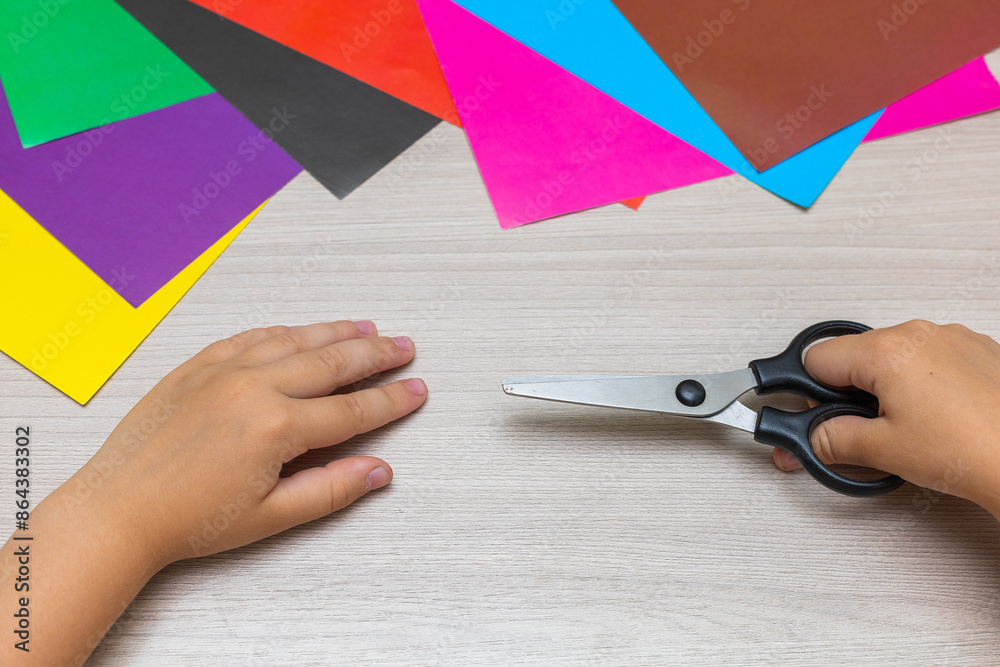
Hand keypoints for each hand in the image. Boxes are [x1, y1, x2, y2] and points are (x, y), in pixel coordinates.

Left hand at [0, 320, 425, 663]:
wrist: (118, 509)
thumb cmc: (187, 519)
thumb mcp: (271, 516)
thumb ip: (331, 489)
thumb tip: (377, 472)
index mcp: (276, 427)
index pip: (353, 408)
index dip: (391, 400)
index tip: (415, 391)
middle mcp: (254, 388)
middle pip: (333, 362)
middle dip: (376, 354)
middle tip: (404, 347)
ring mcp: (224, 371)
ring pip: (295, 340)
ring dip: (336, 332)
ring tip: (366, 327)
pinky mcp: (198, 366)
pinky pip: (251, 336)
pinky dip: (283, 331)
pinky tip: (299, 330)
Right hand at [772, 320, 999, 514]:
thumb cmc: (975, 450)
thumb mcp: (884, 451)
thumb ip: (833, 440)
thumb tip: (816, 436)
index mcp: (888, 350)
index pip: (816, 359)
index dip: (807, 393)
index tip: (809, 415)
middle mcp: (919, 334)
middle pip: (853, 357)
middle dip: (846, 395)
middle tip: (855, 431)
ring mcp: (953, 340)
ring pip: (892, 359)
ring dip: (884, 390)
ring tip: (903, 429)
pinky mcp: (979, 353)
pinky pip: (929, 361)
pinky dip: (920, 386)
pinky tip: (933, 420)